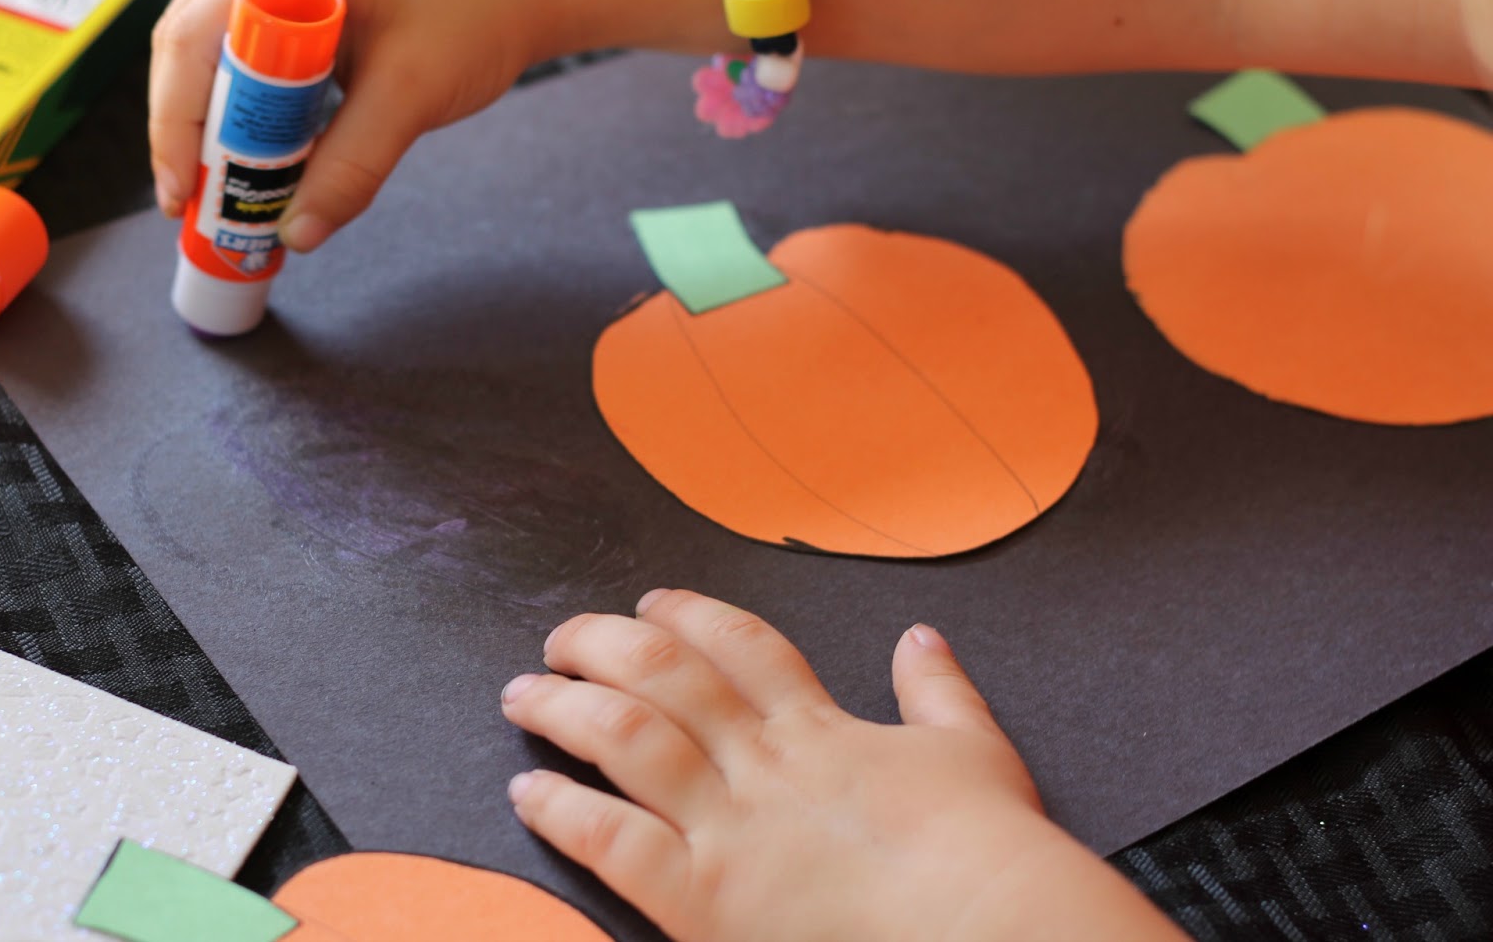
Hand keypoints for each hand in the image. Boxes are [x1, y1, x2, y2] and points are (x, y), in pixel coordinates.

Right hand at [147, 0, 556, 250]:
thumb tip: (296, 235)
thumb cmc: (483, 14)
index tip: (182, 195)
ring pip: (215, 39)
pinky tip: (263, 145)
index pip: (194, 41)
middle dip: (188, 127)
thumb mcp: (411, 98)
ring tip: (225, 182)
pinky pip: (252, 35)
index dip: (175, 126)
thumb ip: (350, 169)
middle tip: (195, 201)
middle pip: (190, 39)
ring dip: (218, 112)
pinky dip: (252, 93)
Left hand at [501, 589, 1183, 941]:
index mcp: (821, 727)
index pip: (740, 644)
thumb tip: (922, 636)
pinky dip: (562, 812)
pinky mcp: (706, 898)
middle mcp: (764, 762)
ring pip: (627, 740)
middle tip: (562, 639)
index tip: (650, 601)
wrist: (988, 927)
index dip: (686, 613)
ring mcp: (731, 827)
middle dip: (602, 645)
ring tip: (522, 694)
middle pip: (664, 674)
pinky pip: (614, 842)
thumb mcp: (976, 753)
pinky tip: (528, 790)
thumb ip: (940, 690)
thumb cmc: (988, 852)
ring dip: (565, 710)